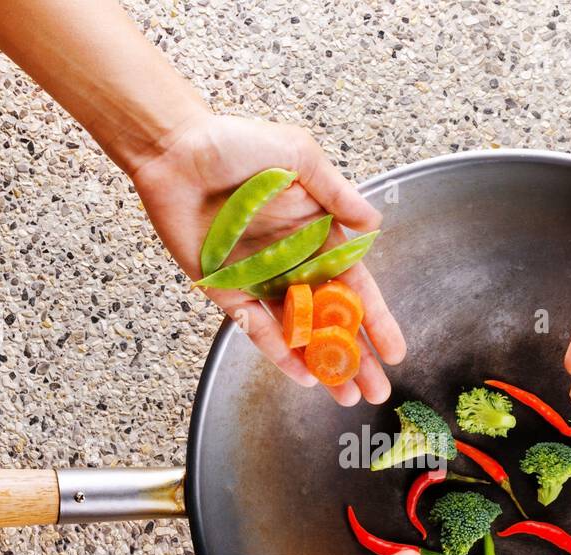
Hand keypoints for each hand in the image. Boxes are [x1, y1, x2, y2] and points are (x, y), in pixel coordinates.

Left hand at [129, 113, 403, 404]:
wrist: (175, 150)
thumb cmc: (235, 143)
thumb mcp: (298, 157)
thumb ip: (336, 194)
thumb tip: (375, 221)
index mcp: (317, 234)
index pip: (355, 287)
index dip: (376, 320)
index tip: (395, 350)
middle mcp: (293, 263)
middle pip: (332, 320)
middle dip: (356, 356)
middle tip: (376, 390)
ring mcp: (261, 281)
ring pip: (299, 334)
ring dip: (322, 365)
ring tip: (345, 395)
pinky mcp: (227, 291)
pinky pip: (257, 329)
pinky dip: (279, 353)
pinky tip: (302, 376)